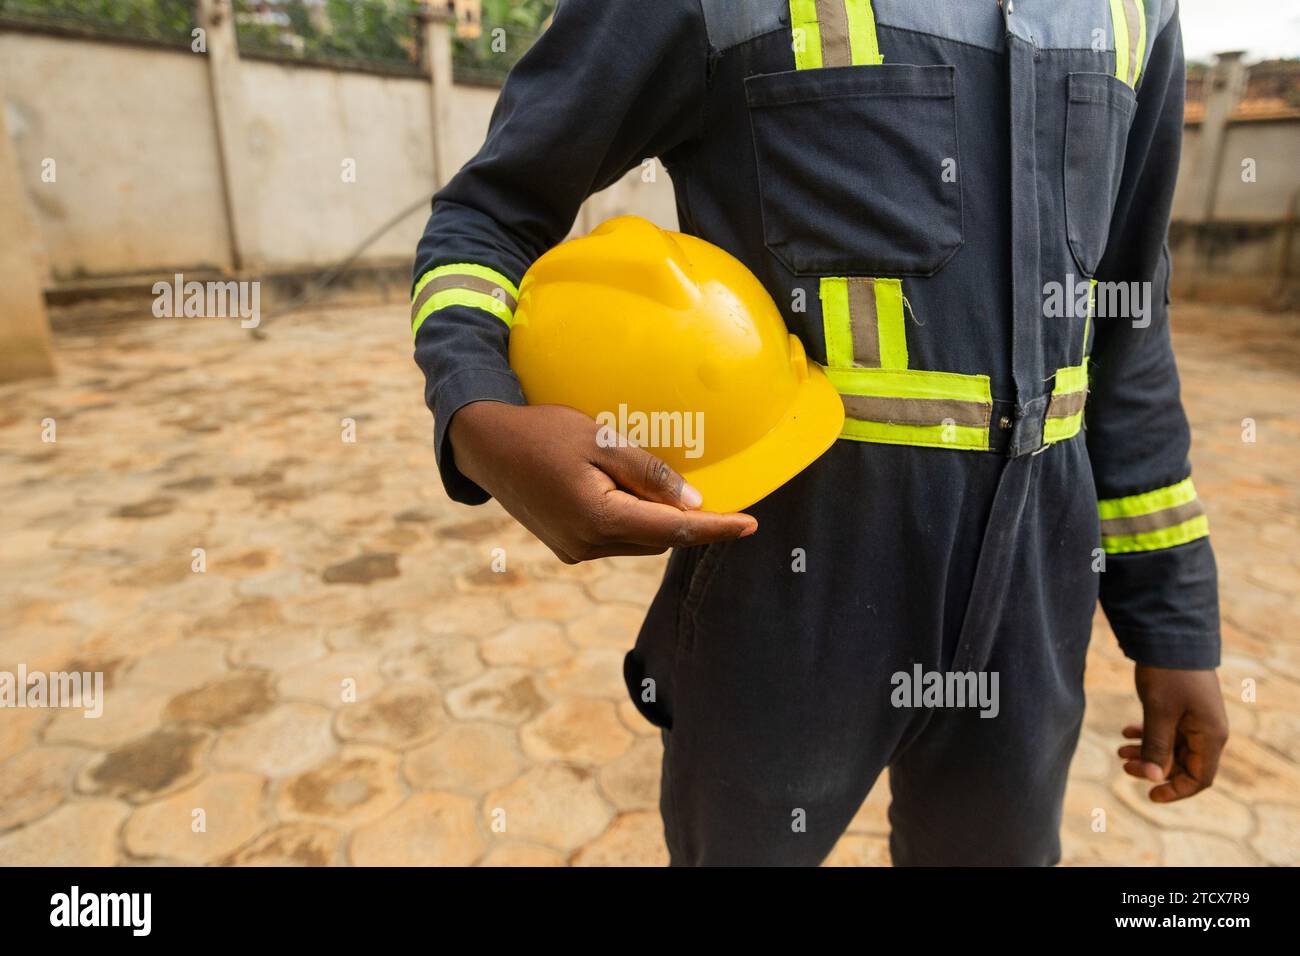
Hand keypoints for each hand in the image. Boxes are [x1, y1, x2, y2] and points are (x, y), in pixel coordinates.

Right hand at [448, 400, 756, 562]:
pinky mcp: (567, 546)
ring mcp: (574, 550)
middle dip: (682, 520)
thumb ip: (649, 473)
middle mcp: (587, 545)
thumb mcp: (602, 440)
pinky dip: (630, 519)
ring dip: (654, 520)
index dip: (716, 529)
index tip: (751, 525)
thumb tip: (692, 504)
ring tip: (648, 482)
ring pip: (637, 541)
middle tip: (701, 490)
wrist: (485, 446)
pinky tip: (622, 490)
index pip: (673, 530)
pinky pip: (614, 538)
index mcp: (599, 519)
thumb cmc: (543, 432)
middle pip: (658, 539)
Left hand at [1119, 665, 1228, 801]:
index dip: (1176, 790)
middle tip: (1124, 763)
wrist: (1170, 635)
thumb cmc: (1169, 674)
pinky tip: (1126, 732)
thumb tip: (1154, 778)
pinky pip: (1167, 730)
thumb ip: (1157, 746)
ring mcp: (1195, 718)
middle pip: (1183, 764)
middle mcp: (1207, 730)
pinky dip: (1147, 734)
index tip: (1150, 794)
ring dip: (1147, 751)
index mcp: (1210, 735)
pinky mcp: (1183, 707)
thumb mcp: (1159, 712)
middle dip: (1154, 767)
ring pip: (1172, 747)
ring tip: (1119, 751)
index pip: (1200, 778)